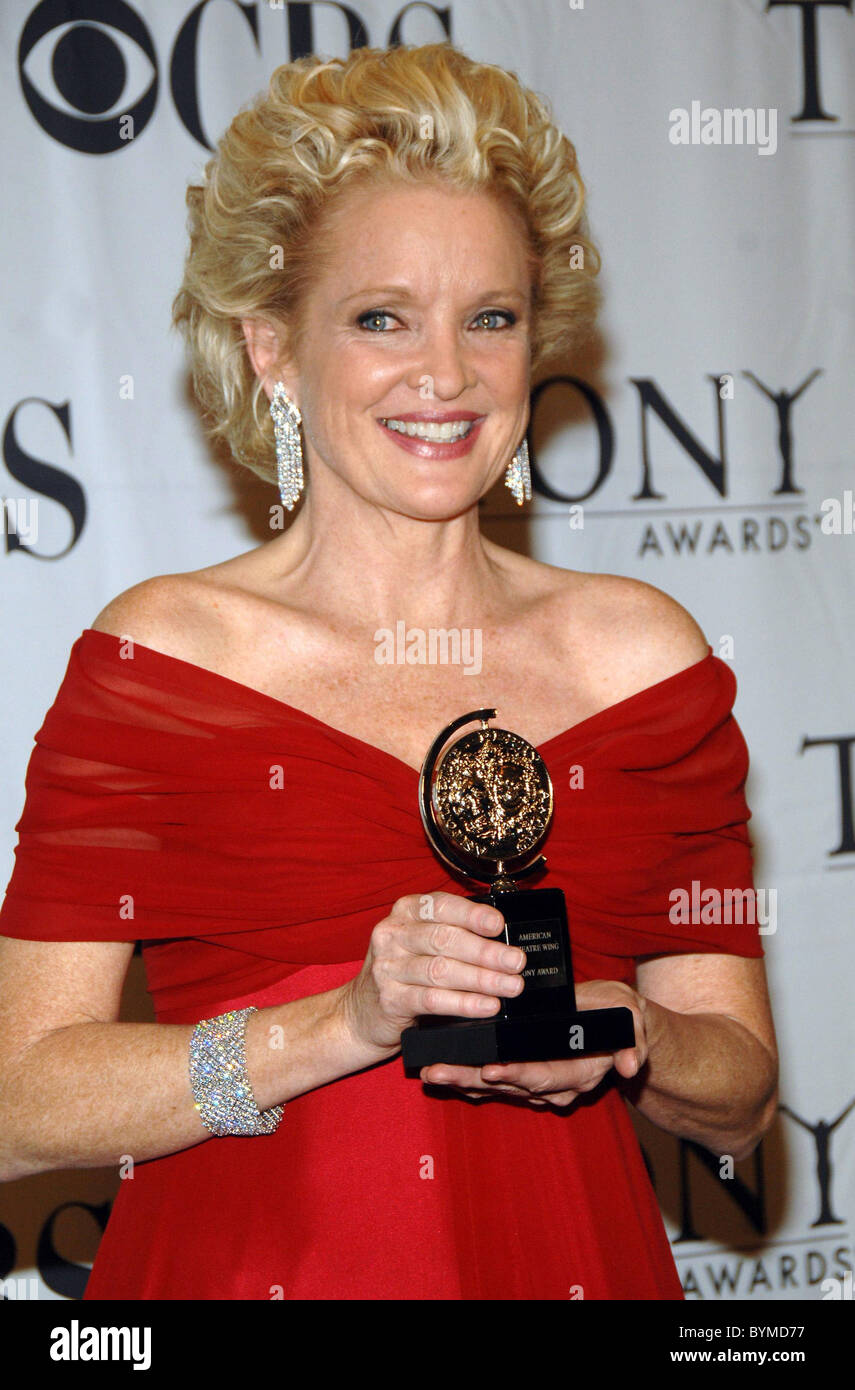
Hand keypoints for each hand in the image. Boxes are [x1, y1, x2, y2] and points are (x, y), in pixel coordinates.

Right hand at [338, 891, 526, 1056]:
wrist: (361, 1012)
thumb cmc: (403, 972)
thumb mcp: (421, 942)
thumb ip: (453, 933)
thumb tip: (503, 939)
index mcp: (406, 911)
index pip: (442, 906)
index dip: (472, 915)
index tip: (499, 925)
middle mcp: (393, 934)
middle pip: (445, 939)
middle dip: (486, 951)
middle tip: (516, 962)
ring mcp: (388, 967)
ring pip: (441, 970)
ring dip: (482, 979)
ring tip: (510, 986)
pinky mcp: (390, 1000)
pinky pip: (433, 1000)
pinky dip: (465, 1003)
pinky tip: (488, 1005)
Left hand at [418, 979, 650, 1107]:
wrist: (615, 1024)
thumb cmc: (619, 1015)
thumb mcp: (633, 1018)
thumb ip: (633, 1041)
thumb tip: (629, 1064)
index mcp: (578, 1072)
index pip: (543, 1077)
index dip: (517, 1075)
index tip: (491, 1069)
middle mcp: (554, 1086)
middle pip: (508, 1086)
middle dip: (472, 1080)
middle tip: (439, 1072)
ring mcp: (534, 1084)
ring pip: (492, 1086)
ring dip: (460, 1080)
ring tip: (430, 1071)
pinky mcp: (518, 1076)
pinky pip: (487, 1080)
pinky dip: (462, 1075)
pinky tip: (437, 1068)